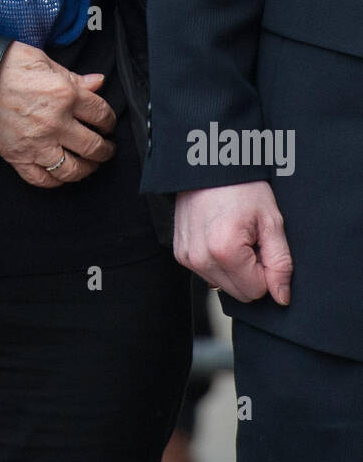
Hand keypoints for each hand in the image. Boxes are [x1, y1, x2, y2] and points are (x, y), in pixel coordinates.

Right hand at [0, 41, 115, 188]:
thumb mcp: (44, 61)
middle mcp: (56, 123)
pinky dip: (56, 181)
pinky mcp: (19, 157)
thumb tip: (98, 83)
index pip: (102, 114)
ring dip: (87, 169)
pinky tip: (62, 174)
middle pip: (94, 146)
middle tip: (107, 148)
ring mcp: (37, 144)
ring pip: (73, 169)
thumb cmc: (8, 66)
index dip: (110, 120)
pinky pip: (43, 179)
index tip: (108, 123)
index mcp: (66, 95)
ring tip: (90, 164)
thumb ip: (74, 77)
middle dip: (106, 149)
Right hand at [174, 182, 292, 304]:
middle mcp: (200, 258)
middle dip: (250, 271)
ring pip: (224, 286)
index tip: (262, 243)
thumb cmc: (241, 187)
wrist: (209, 165)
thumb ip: (280, 263)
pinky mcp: (180, 254)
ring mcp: (187, 257)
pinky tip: (220, 236)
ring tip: (235, 236)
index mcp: (224, 250)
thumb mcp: (271, 221)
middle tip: (250, 239)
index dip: (266, 269)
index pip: (257, 290)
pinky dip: (218, 261)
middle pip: (240, 293)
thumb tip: (281, 296)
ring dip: (234, 267)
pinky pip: (208, 274)